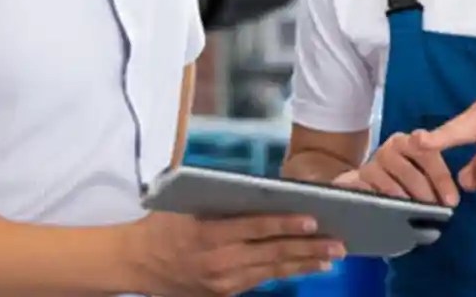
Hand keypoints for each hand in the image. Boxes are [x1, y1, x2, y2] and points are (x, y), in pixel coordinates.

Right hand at [132, 210, 345, 296]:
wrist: (136, 263)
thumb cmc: (163, 223)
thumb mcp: (186, 204)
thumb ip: (223, 199)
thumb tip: (264, 189)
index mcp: (208, 232)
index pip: (255, 227)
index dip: (285, 224)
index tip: (313, 220)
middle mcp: (218, 260)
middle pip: (272, 253)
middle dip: (309, 248)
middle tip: (339, 242)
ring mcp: (223, 281)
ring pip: (273, 270)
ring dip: (305, 263)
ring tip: (333, 256)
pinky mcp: (225, 294)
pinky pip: (262, 280)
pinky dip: (288, 272)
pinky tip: (309, 266)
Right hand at [331, 130, 459, 206]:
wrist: (367, 184)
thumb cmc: (405, 179)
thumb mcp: (424, 173)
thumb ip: (439, 179)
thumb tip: (461, 192)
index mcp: (408, 142)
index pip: (427, 153)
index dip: (441, 178)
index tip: (452, 201)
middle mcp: (388, 149)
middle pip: (407, 170)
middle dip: (424, 193)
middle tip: (434, 212)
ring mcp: (370, 165)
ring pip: (387, 183)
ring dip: (403, 200)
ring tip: (413, 215)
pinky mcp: (353, 181)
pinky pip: (365, 191)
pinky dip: (378, 203)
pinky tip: (388, 215)